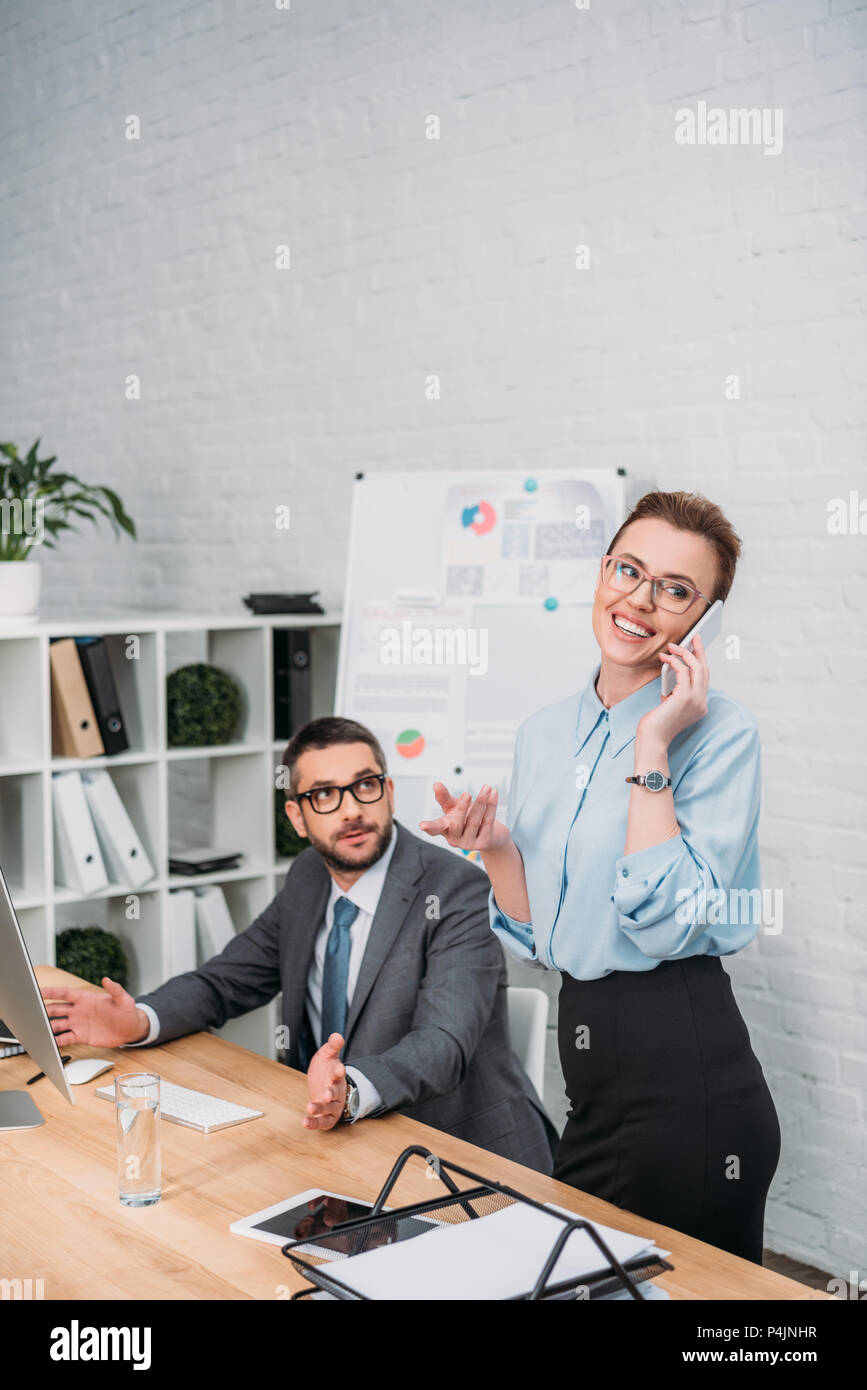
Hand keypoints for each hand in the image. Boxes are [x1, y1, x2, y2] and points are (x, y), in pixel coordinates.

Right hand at [40, 976, 148, 1046]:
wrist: (130, 1030)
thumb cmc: (127, 1012)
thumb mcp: (124, 1000)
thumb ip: (115, 990)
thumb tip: (107, 979)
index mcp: (86, 999)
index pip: (65, 993)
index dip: (52, 992)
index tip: (38, 991)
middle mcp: (79, 1011)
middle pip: (57, 1008)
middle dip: (44, 1009)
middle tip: (32, 1011)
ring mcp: (78, 1024)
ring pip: (58, 1024)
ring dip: (48, 1026)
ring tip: (37, 1029)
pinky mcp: (81, 1036)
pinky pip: (65, 1038)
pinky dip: (57, 1041)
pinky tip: (50, 1043)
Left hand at [303, 1032, 346, 1130]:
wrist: (324, 1085)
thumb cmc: (325, 1070)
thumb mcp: (327, 1055)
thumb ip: (332, 1046)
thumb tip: (337, 1035)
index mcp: (336, 1075)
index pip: (339, 1072)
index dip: (338, 1071)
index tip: (339, 1069)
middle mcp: (337, 1091)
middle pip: (336, 1093)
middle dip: (332, 1093)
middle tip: (327, 1094)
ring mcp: (332, 1105)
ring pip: (329, 1109)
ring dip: (320, 1109)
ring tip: (310, 1107)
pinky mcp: (327, 1116)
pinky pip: (323, 1122)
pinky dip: (315, 1123)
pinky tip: (305, 1122)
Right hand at [419, 782, 511, 852]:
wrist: (491, 835)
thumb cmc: (467, 819)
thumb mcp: (453, 807)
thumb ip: (444, 797)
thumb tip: (436, 784)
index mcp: (445, 829)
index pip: (435, 828)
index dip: (429, 827)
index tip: (423, 825)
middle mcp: (455, 839)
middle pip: (457, 823)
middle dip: (462, 808)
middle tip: (467, 794)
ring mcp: (469, 843)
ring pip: (474, 820)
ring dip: (481, 802)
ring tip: (486, 788)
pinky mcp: (483, 843)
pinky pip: (487, 822)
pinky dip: (491, 806)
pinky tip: (493, 794)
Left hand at [638, 632, 709, 748]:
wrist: (653, 739)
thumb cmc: (657, 723)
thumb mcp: (670, 703)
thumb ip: (675, 689)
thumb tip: (673, 669)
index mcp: (700, 704)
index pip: (704, 677)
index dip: (701, 660)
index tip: (696, 647)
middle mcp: (702, 702)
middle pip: (705, 669)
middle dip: (699, 650)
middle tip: (693, 637)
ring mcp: (696, 700)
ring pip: (697, 668)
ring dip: (684, 653)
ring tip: (673, 646)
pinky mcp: (685, 698)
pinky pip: (684, 672)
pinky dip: (675, 662)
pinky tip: (666, 658)